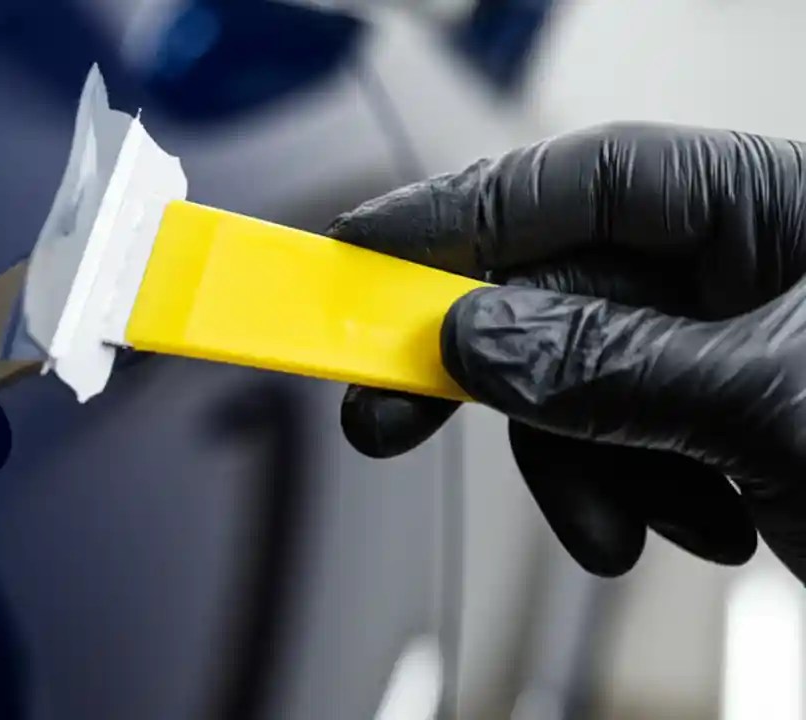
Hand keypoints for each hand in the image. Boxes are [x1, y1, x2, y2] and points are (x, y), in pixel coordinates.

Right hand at [330, 123, 805, 581]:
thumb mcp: (762, 402)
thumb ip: (607, 365)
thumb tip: (470, 340)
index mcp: (775, 207)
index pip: (588, 180)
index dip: (463, 209)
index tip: (362, 249)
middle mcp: (748, 264)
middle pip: (566, 289)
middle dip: (492, 373)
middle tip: (384, 415)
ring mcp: (739, 344)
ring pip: (586, 383)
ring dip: (588, 464)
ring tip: (628, 527)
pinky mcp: (731, 420)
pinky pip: (631, 438)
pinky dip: (635, 493)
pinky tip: (701, 529)